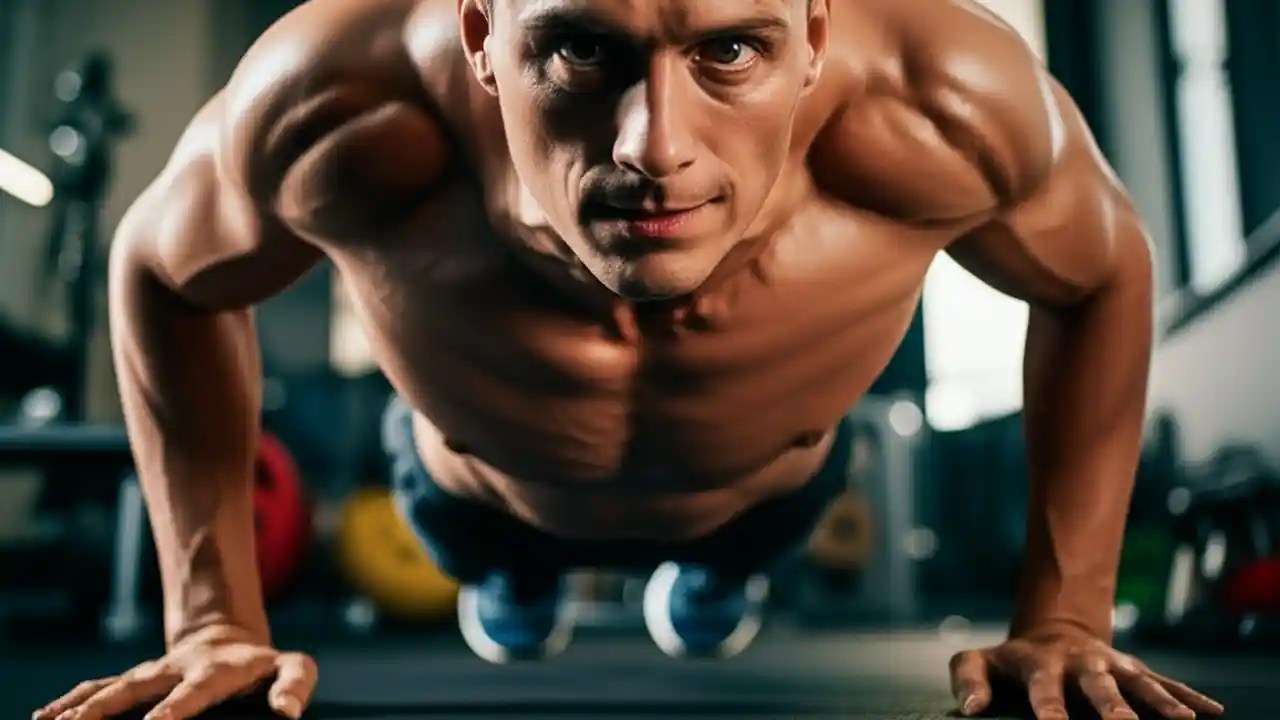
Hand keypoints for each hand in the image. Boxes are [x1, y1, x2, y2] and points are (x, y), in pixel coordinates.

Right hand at [31, 624, 317, 719]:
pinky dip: (72, 702)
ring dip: (82, 707)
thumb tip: (288, 713)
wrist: (231, 640)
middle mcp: (178, 669)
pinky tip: (47, 717)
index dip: (178, 706)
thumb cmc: (265, 666)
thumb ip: (295, 685)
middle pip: (139, 686)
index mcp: (218, 670)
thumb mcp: (293, 667)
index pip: (197, 689)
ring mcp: (153, 673)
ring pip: (113, 687)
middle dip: (108, 706)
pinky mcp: (137, 679)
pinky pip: (100, 689)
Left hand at [949, 630, 1224, 718]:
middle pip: (1099, 687)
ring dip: (1161, 703)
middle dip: (1113, 709)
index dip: (1049, 708)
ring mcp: (1112, 666)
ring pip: (1140, 684)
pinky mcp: (1135, 670)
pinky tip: (1214, 712)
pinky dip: (1189, 697)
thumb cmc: (1011, 661)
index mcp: (1041, 665)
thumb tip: (970, 710)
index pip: (1044, 689)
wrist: (1052, 633)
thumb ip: (968, 680)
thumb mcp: (978, 661)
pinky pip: (1166, 684)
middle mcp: (1081, 665)